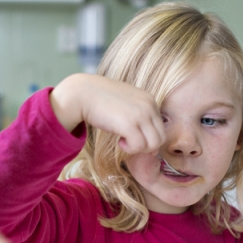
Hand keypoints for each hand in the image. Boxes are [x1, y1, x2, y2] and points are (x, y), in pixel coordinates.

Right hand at [49, 74, 164, 153]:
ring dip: (139, 148)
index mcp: (149, 99)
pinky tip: (119, 142)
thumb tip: (151, 148)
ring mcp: (140, 114)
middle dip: (146, 146)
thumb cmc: (100, 101)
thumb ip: (139, 118)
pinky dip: (129, 149)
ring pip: (153, 144)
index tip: (132, 136)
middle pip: (161, 138)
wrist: (82, 93)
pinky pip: (139, 146)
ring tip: (124, 142)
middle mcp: (148, 105)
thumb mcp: (126, 104)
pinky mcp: (129, 124)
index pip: (160, 127)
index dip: (147, 137)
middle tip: (129, 142)